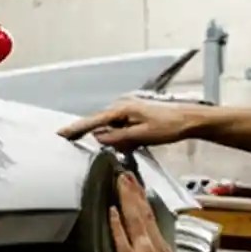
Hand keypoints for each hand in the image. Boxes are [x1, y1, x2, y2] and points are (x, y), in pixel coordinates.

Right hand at [58, 99, 201, 150]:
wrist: (189, 120)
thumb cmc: (169, 126)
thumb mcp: (142, 135)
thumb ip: (118, 137)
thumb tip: (98, 138)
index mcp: (122, 109)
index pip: (94, 121)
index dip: (77, 128)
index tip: (61, 134)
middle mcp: (122, 107)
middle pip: (101, 126)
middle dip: (103, 138)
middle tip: (110, 144)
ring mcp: (128, 112)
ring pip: (112, 130)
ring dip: (117, 140)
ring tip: (135, 143)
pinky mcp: (134, 118)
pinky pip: (121, 130)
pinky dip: (124, 138)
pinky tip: (137, 141)